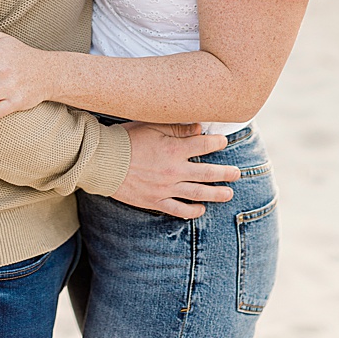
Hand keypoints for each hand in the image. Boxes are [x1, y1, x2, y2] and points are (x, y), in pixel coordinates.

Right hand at [112, 122, 239, 218]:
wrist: (101, 161)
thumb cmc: (124, 140)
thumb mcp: (150, 126)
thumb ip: (176, 127)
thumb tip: (199, 128)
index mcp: (173, 150)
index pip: (203, 145)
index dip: (216, 142)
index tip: (223, 141)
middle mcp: (174, 171)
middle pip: (208, 173)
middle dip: (226, 173)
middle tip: (237, 173)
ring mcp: (166, 188)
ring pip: (198, 193)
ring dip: (217, 194)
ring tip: (229, 194)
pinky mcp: (155, 201)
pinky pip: (179, 209)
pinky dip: (192, 211)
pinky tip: (201, 209)